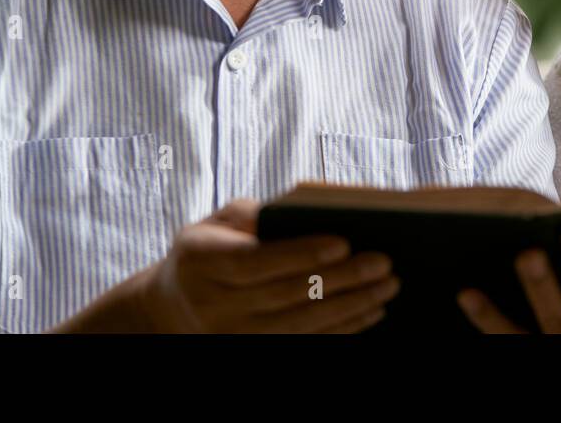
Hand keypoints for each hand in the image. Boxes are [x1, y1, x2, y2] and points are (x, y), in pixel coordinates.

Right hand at [55, 198, 399, 331]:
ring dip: (349, 308)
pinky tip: (371, 312)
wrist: (174, 306)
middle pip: (284, 296)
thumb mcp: (217, 221)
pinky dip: (341, 330)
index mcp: (201, 262)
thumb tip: (305, 209)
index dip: (298, 255)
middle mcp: (212, 305)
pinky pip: (303, 344)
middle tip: (383, 262)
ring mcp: (231, 336)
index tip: (343, 242)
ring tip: (387, 286)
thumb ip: (254, 214)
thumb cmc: (209, 248)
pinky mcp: (252, 352)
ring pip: (299, 327)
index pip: (254, 262)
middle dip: (339, 280)